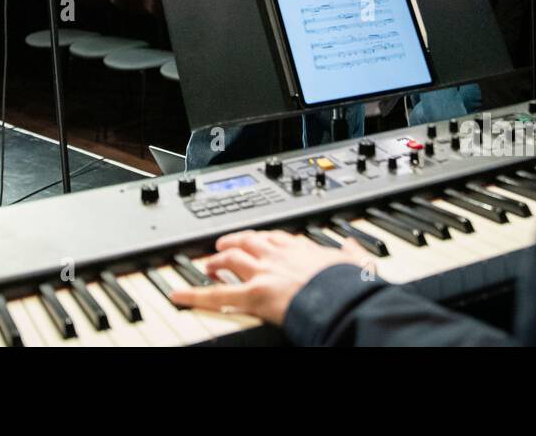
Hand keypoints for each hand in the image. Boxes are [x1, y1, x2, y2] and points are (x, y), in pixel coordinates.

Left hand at [167, 229, 376, 325]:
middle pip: (248, 241)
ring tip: (205, 264)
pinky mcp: (252, 294)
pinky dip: (194, 294)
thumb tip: (353, 248)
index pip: (277, 237)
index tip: (261, 239)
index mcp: (301, 247)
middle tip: (223, 245)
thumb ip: (351, 254)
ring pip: (231, 259)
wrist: (341, 297)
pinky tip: (179, 294)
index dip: (265, 238)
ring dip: (216, 260)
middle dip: (233, 241)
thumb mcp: (356, 263)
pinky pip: (217, 295)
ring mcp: (262, 273)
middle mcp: (277, 255)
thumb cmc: (348, 285)